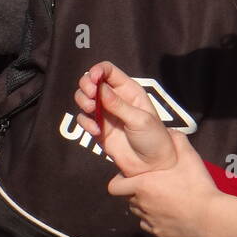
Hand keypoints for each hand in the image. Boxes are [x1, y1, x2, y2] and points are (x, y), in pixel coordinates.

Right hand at [74, 61, 176, 176]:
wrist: (151, 166)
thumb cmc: (153, 139)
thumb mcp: (139, 119)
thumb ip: (118, 104)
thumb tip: (99, 88)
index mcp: (129, 90)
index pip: (108, 71)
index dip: (98, 71)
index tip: (93, 81)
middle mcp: (115, 99)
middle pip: (91, 81)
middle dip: (86, 86)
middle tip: (90, 98)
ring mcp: (105, 113)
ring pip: (83, 98)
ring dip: (83, 102)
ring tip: (91, 111)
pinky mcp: (98, 128)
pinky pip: (83, 119)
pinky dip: (85, 123)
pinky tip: (96, 132)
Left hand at [109, 132, 236, 236]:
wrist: (211, 218)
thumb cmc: (198, 187)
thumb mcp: (190, 158)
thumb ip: (178, 141)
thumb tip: (171, 131)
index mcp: (142, 185)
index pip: (114, 186)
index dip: (119, 181)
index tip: (129, 177)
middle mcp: (141, 204)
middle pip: (126, 198)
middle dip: (133, 192)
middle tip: (149, 185)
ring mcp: (148, 220)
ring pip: (137, 211)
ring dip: (143, 204)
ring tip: (160, 197)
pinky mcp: (158, 232)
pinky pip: (149, 224)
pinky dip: (153, 219)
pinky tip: (167, 212)